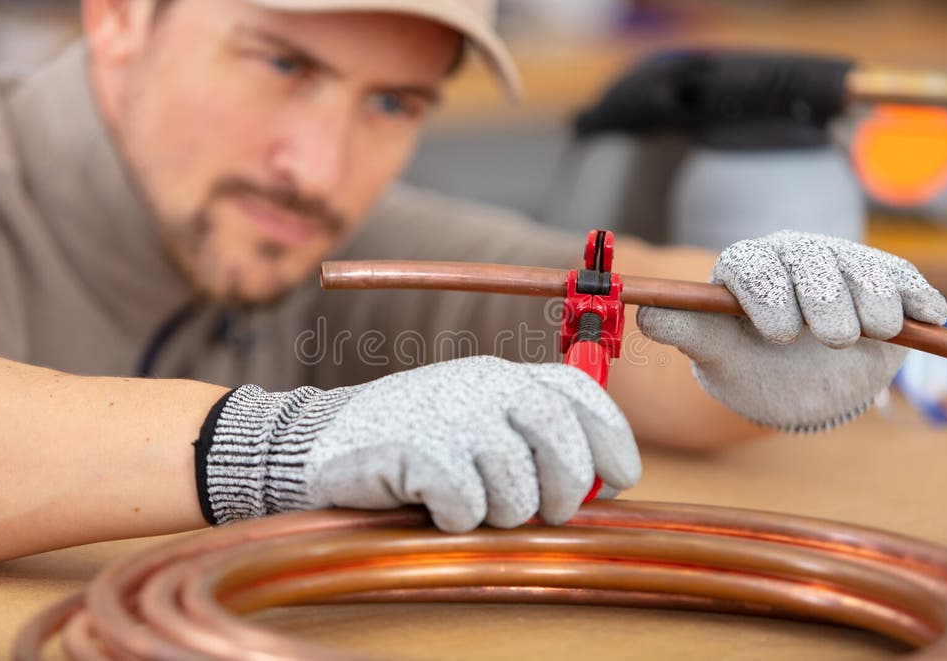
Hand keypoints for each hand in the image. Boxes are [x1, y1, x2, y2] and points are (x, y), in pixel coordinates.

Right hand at [200, 356, 639, 531]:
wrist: (324, 441)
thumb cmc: (416, 438)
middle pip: (563, 444)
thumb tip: (600, 479)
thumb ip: (533, 436)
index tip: (621, 477)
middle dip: (566, 491)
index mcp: (506, 375)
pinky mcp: (417, 448)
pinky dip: (457, 518)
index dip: (613, 440)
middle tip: (548, 511)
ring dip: (501, 513)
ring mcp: (451, 414)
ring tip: (472, 505)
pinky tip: (434, 506)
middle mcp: (485, 385)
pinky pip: (467, 504)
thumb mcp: (479, 420)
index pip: (581, 395)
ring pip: (517, 488)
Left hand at [637, 230, 946, 431]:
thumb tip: (646, 315)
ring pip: (861, 269)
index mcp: (746, 268)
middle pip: (811, 263)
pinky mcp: (886, 280)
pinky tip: (926, 315)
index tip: (779, 334)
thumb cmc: (750, 364)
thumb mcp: (718, 352)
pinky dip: (916, 297)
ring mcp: (842, 264)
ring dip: (872, 300)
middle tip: (834, 338)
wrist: (797, 383)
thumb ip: (687, 330)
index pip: (752, 267)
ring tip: (872, 332)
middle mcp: (793, 256)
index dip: (766, 295)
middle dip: (825, 300)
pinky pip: (904, 280)